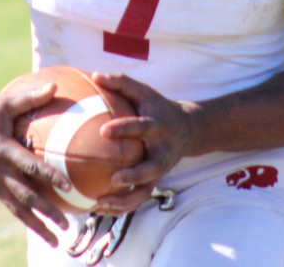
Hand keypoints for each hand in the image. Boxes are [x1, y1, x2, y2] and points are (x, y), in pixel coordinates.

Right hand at [0, 80, 73, 242]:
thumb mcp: (3, 102)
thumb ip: (29, 98)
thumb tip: (55, 87)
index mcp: (1, 149)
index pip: (28, 165)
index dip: (48, 175)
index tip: (67, 186)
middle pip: (25, 196)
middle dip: (46, 212)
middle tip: (66, 225)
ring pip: (17, 208)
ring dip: (37, 225)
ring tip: (56, 240)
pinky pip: (10, 205)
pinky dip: (25, 218)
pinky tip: (41, 228)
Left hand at [86, 72, 197, 213]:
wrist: (188, 129)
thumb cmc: (157, 107)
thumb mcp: (144, 92)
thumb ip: (121, 83)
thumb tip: (95, 75)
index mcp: (157, 126)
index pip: (141, 127)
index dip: (124, 129)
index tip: (103, 131)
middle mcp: (161, 150)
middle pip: (151, 167)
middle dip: (133, 175)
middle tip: (113, 179)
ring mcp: (160, 169)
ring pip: (146, 189)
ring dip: (125, 200)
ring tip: (101, 203)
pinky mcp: (156, 181)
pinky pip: (139, 198)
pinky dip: (121, 206)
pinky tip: (99, 208)